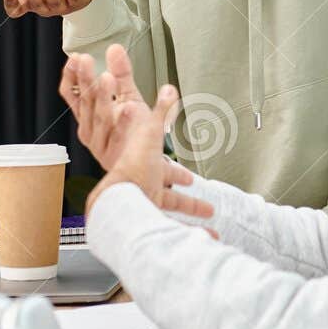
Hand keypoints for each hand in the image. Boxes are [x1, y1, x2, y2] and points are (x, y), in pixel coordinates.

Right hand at [60, 46, 143, 160]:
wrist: (146, 161)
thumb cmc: (133, 129)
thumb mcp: (128, 96)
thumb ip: (121, 73)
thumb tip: (114, 48)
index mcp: (87, 116)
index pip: (71, 94)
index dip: (71, 76)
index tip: (75, 59)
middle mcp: (90, 129)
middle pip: (85, 102)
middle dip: (85, 80)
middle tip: (85, 60)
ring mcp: (102, 143)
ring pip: (100, 118)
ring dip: (103, 97)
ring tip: (108, 78)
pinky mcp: (118, 153)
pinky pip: (121, 135)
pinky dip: (125, 121)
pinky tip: (130, 108)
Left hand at [85, 88, 214, 222]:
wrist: (118, 198)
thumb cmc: (131, 167)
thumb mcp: (151, 133)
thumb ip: (162, 112)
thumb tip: (168, 90)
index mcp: (147, 167)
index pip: (165, 168)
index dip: (178, 173)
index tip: (188, 179)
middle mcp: (147, 188)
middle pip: (171, 195)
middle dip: (189, 200)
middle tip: (204, 205)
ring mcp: (149, 205)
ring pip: (174, 214)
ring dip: (193, 217)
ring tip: (209, 224)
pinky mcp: (154, 221)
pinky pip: (176, 230)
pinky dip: (193, 235)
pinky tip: (207, 239)